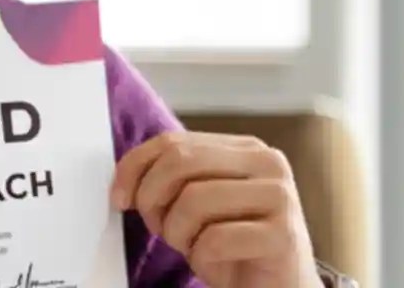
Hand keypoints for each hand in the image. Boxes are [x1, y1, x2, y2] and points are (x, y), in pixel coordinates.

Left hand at [110, 131, 321, 287]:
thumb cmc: (231, 248)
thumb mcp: (197, 204)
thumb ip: (173, 178)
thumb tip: (123, 180)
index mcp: (245, 148)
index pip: (173, 142)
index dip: (135, 167)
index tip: (118, 196)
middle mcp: (268, 163)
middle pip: (180, 163)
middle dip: (153, 198)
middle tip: (156, 227)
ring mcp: (280, 197)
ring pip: (194, 200)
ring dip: (178, 233)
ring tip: (192, 247)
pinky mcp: (284, 236)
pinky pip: (215, 239)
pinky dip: (201, 256)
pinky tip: (215, 262)